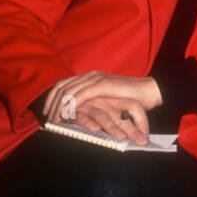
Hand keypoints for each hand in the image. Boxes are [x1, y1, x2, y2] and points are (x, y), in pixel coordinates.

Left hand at [41, 73, 162, 145]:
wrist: (149, 91)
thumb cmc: (132, 97)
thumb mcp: (108, 98)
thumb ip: (95, 100)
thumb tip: (81, 112)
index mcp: (90, 77)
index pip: (64, 84)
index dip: (52, 97)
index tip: (48, 111)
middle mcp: (90, 75)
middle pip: (62, 87)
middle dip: (52, 104)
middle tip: (48, 118)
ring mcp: (96, 79)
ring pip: (68, 92)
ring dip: (59, 107)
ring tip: (55, 120)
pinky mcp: (101, 85)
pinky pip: (80, 96)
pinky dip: (70, 107)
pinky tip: (66, 116)